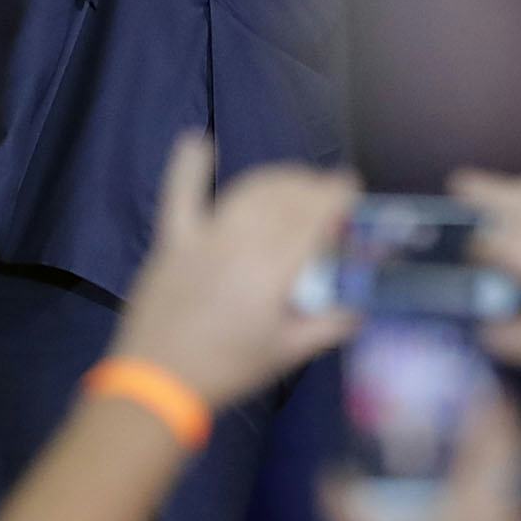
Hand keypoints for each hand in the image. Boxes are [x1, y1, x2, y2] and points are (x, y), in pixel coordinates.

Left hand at [107, 134, 358, 408]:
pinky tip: (197, 140)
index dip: (335, 195)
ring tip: (290, 183)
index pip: (313, 217)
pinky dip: (189, 166)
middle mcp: (241, 242)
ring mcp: (203, 237)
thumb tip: (361, 308)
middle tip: (325, 193)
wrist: (159, 380)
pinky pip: (180, 194)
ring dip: (273, 179)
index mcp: (273, 270)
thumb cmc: (229, 370)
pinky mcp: (172, 240)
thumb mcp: (287, 354)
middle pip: (284, 198)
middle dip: (310, 186)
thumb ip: (328, 325)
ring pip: (246, 192)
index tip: (350, 185)